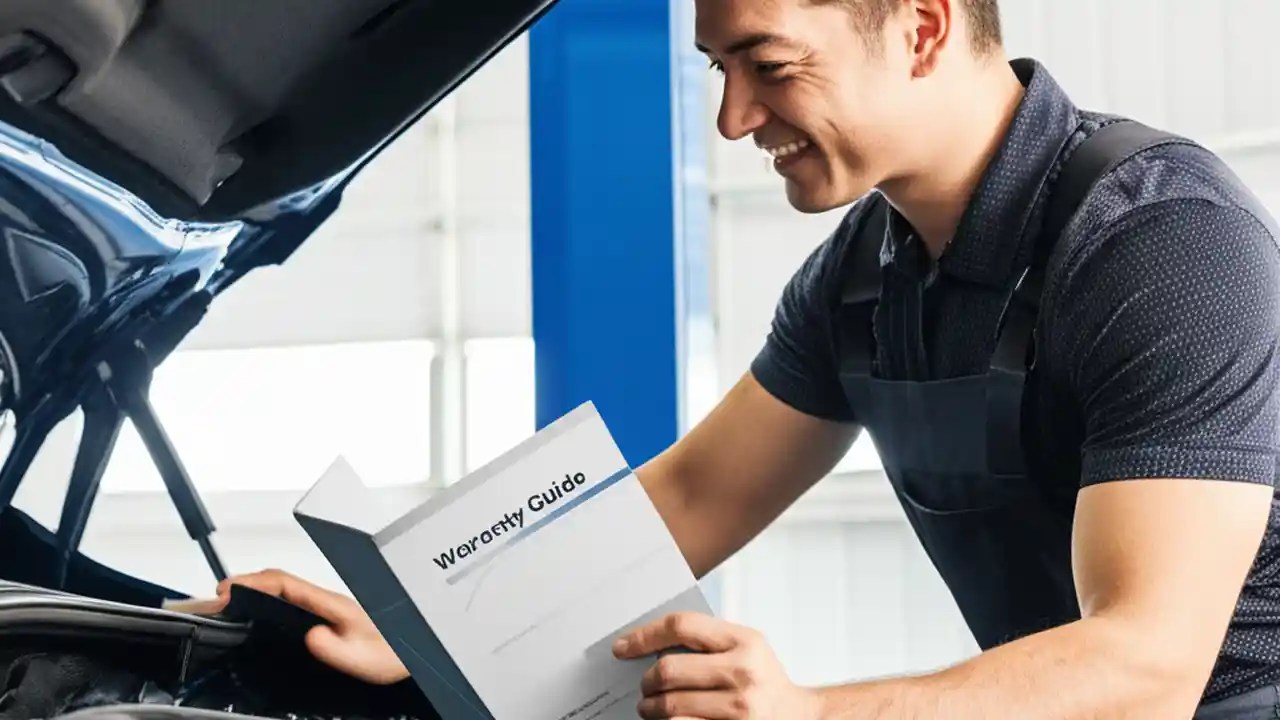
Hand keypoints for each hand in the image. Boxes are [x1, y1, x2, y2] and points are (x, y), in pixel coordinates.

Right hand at [206, 569, 409, 685]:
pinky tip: (263, 614)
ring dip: (258, 590)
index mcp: (331, 604)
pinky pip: (294, 601)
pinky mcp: (330, 617)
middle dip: (247, 584)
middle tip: (219, 598)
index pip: (284, 583)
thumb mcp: (364, 657)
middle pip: (280, 582)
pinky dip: (271, 600)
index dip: (253, 582)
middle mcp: (327, 601)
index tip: (227, 589)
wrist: (416, 649)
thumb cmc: (395, 652)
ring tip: (232, 603)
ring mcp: (328, 607)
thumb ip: (336, 648)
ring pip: (286, 590)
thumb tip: (311, 637)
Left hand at [613, 612, 822, 719]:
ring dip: (650, 708)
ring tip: (650, 708)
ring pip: (669, 705)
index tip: (623, 647)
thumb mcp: (747, 648)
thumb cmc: (764, 681)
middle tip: (644, 687)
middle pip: (668, 669)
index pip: (681, 626)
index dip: (644, 635)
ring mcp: (739, 707)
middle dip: (646, 681)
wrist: (800, 719)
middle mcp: (744, 671)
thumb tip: (649, 645)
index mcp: (744, 640)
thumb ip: (708, 642)